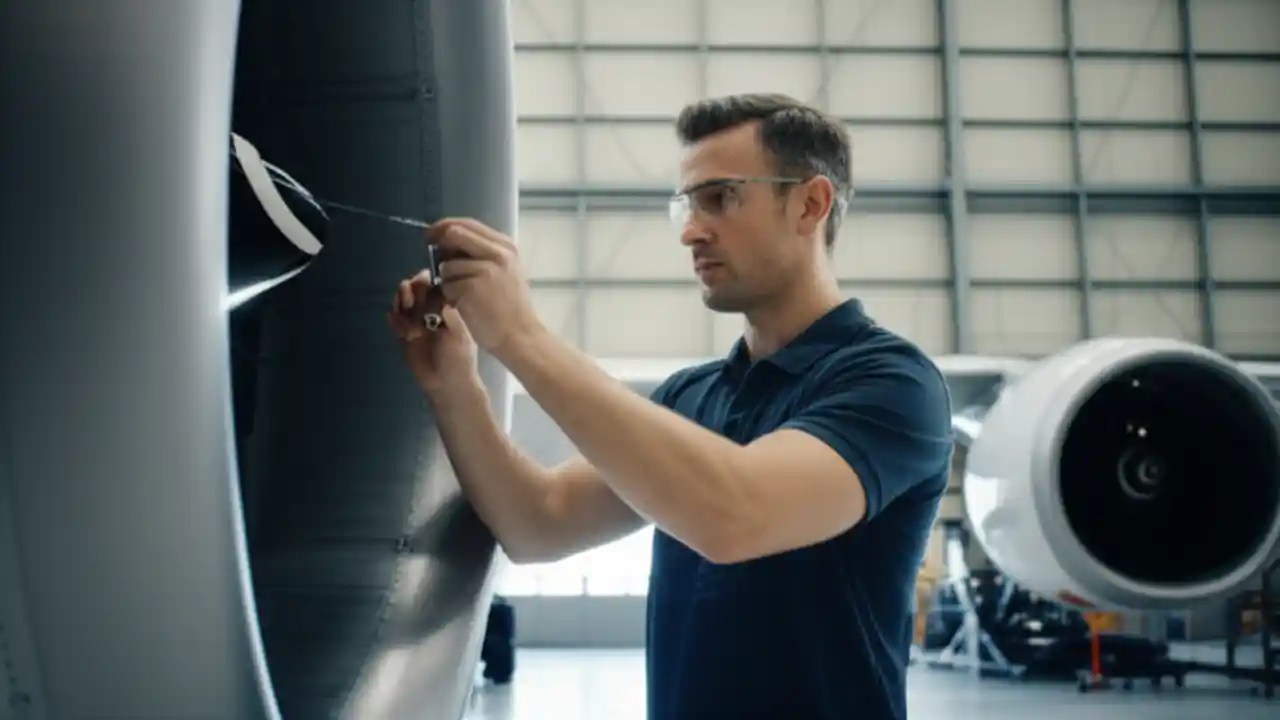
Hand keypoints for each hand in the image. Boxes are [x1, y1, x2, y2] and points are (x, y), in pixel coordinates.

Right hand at [387, 269, 478, 396]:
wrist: (447, 384)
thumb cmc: (460, 360)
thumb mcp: (461, 338)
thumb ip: (453, 320)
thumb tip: (444, 303)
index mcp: (446, 309)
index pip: (433, 288)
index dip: (426, 282)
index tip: (423, 279)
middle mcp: (429, 313)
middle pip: (415, 292)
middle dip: (410, 289)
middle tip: (409, 295)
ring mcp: (416, 324)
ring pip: (403, 305)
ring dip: (400, 301)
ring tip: (403, 305)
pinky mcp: (404, 337)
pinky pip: (395, 322)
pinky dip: (393, 319)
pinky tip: (394, 319)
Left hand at [429, 218, 543, 358]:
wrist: (520, 335)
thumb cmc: (510, 307)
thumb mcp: (506, 271)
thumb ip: (483, 253)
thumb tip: (447, 241)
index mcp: (506, 246)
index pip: (468, 224)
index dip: (444, 226)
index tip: (431, 235)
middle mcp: (498, 253)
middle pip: (454, 234)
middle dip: (438, 244)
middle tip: (431, 255)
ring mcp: (485, 269)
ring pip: (446, 265)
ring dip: (447, 280)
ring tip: (464, 296)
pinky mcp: (471, 287)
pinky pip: (446, 285)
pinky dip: (449, 297)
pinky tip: (464, 306)